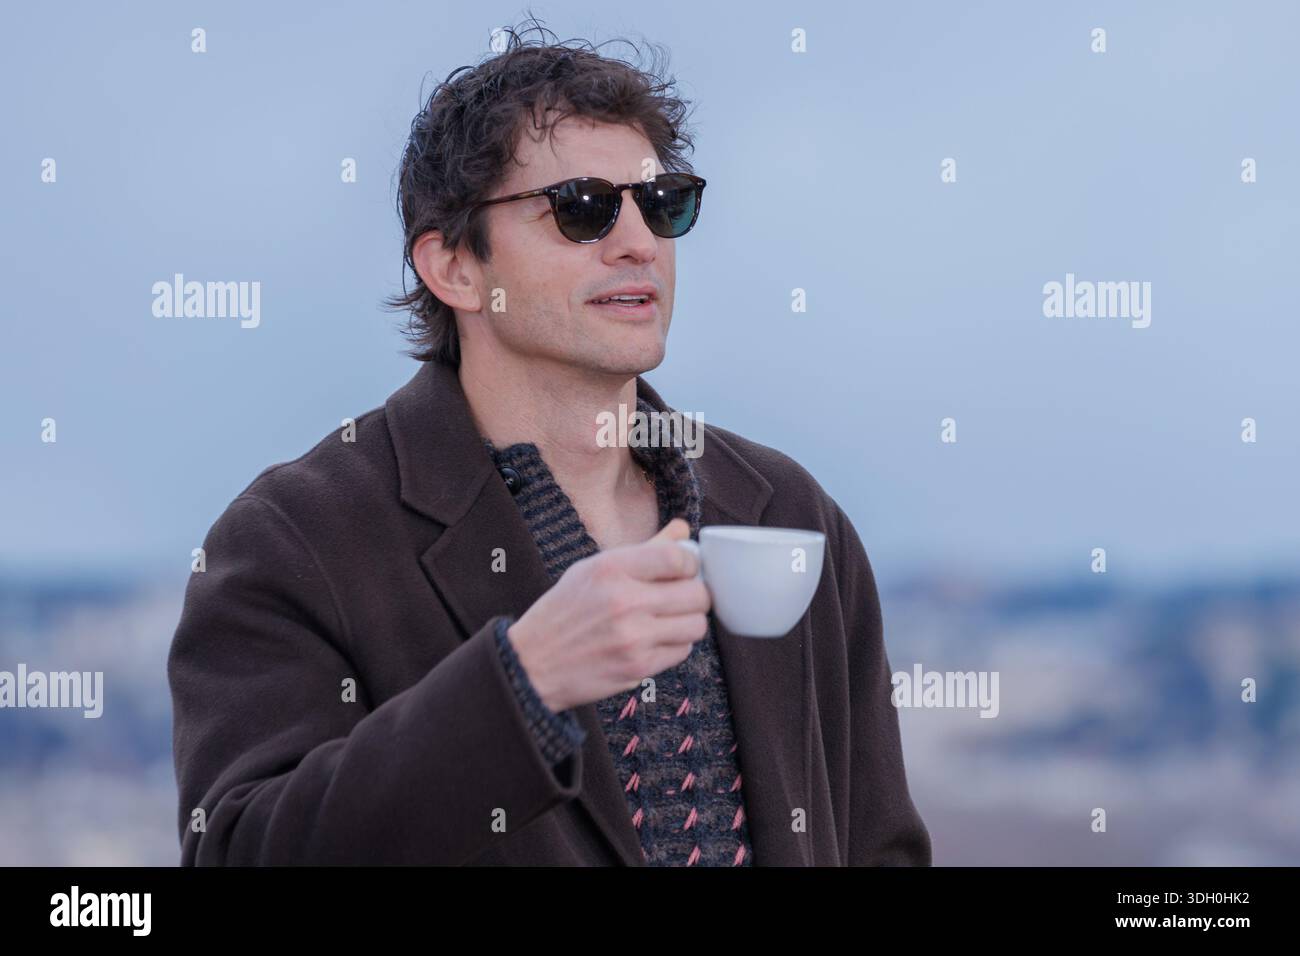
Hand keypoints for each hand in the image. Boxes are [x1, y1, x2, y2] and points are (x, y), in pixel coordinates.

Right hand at [506, 518, 710, 711]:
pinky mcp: (638, 667)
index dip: (690, 563)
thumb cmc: (564, 611)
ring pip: (696, 625)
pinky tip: (654, 640)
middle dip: (695, 594)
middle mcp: (624, 600)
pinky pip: (682, 651)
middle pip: (697, 594)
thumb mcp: (594, 568)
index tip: (683, 570)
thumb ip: (644, 550)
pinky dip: (674, 645)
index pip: (678, 557)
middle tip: (682, 597)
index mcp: (611, 568)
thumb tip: (684, 529)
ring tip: (669, 620)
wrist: (532, 663)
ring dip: (688, 622)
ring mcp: (633, 637)